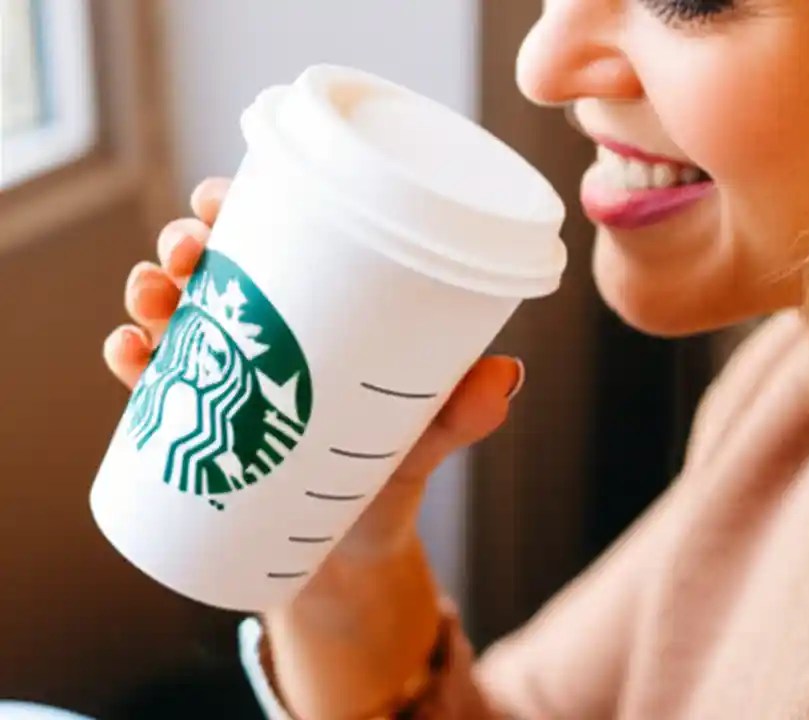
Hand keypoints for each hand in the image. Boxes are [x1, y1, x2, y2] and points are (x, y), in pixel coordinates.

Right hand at [102, 177, 522, 559]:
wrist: (352, 553)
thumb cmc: (392, 470)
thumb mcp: (429, 436)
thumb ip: (464, 412)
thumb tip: (505, 375)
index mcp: (320, 310)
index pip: (276, 237)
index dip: (239, 205)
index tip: (220, 197)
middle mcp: (264, 331)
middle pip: (212, 264)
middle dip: (188, 242)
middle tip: (190, 248)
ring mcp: (222, 374)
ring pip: (171, 312)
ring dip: (151, 291)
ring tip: (154, 297)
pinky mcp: (195, 423)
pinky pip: (151, 384)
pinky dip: (131, 362)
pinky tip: (129, 354)